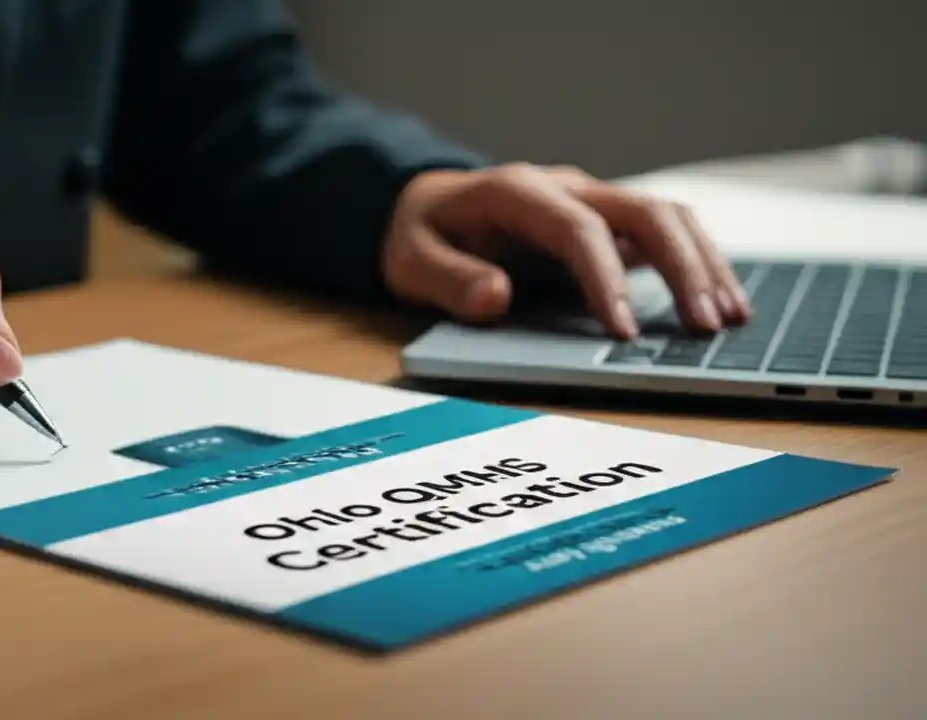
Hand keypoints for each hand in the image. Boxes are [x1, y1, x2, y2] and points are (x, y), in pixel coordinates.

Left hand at [381, 164, 750, 337]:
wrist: (427, 206)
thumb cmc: (421, 236)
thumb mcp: (411, 260)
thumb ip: (448, 279)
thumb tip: (494, 299)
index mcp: (516, 192)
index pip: (577, 229)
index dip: (605, 278)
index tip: (624, 332)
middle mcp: (565, 187)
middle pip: (643, 212)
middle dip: (681, 267)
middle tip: (705, 327)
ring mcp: (591, 199)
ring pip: (666, 216)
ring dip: (703, 263)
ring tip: (731, 317)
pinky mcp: (606, 219)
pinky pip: (663, 231)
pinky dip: (696, 261)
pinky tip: (719, 299)